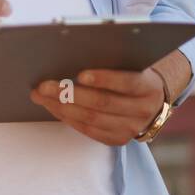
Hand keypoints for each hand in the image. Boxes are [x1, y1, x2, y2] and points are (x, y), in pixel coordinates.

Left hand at [28, 67, 165, 145]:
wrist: (152, 102)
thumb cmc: (134, 75)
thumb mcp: (133, 65)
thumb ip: (114, 60)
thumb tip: (75, 54)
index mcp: (148, 87)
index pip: (127, 83)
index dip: (103, 79)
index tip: (80, 74)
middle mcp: (142, 111)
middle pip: (103, 103)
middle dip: (70, 94)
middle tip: (45, 85)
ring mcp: (130, 129)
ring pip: (91, 119)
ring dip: (62, 107)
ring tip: (42, 96)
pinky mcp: (117, 140)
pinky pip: (88, 130)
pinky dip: (67, 118)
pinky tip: (53, 107)